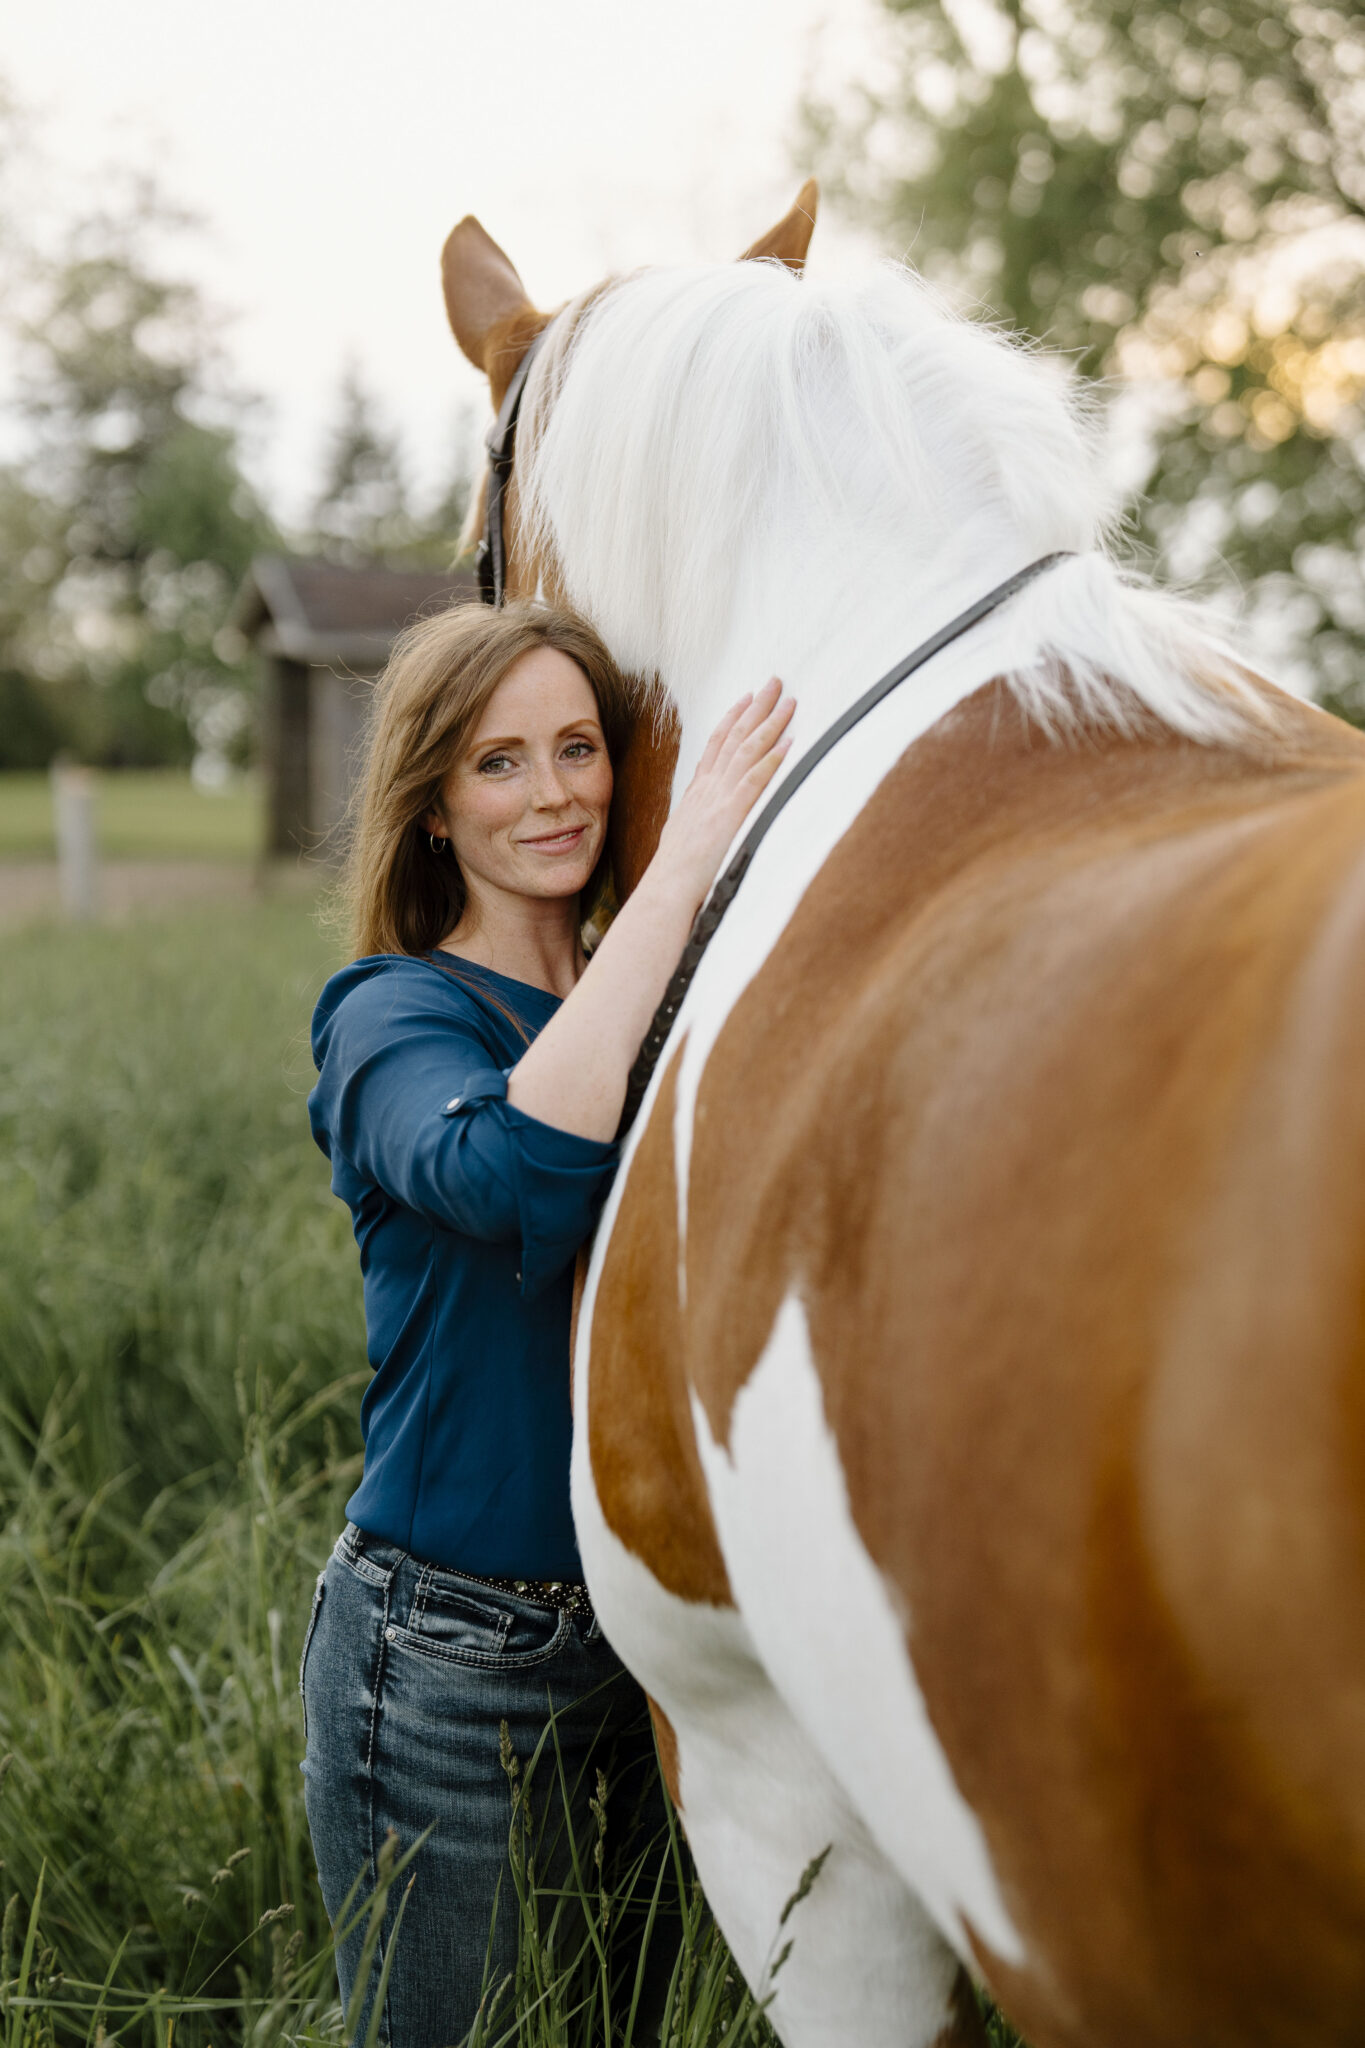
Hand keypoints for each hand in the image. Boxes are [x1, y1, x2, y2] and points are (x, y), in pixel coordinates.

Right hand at [649, 678, 795, 909]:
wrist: (667, 890)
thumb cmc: (676, 873)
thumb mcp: (685, 837)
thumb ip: (700, 821)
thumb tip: (708, 819)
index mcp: (698, 793)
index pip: (716, 744)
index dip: (733, 718)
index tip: (746, 698)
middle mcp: (708, 789)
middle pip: (734, 737)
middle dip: (756, 707)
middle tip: (774, 682)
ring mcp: (719, 799)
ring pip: (747, 750)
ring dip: (770, 723)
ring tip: (789, 701)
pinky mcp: (731, 815)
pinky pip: (755, 779)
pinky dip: (773, 758)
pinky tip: (789, 741)